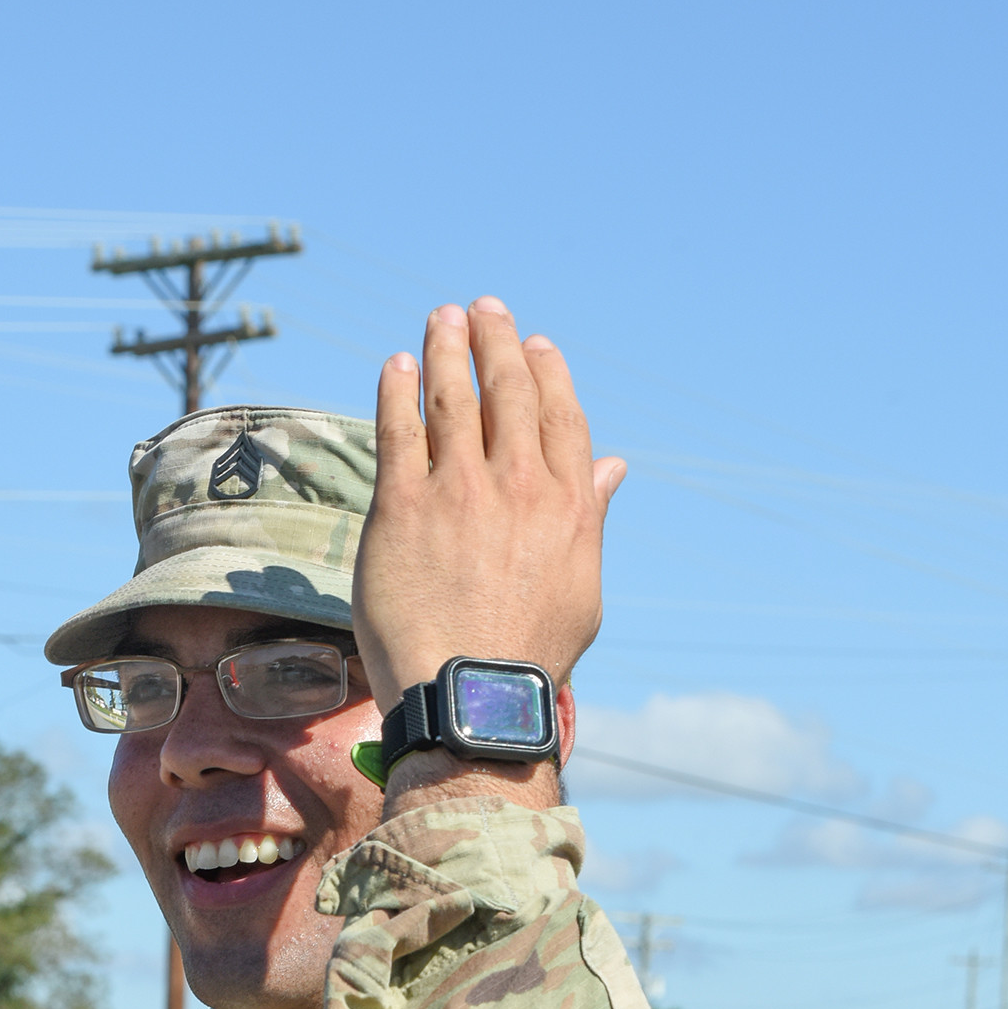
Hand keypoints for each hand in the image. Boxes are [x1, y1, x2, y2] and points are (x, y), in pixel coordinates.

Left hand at [351, 302, 623, 710]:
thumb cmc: (530, 656)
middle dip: (495, 341)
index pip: (560, 414)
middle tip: (480, 310)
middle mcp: (519, 486)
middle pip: (507, 392)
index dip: (546, 371)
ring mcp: (459, 492)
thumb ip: (591, 516)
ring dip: (446, 349)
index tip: (534, 344)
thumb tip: (612, 465)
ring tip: (440, 320)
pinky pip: (397, 432)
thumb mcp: (583, 588)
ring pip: (453, 398)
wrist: (474, 698)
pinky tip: (395, 367)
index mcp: (568, 505)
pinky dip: (397, 392)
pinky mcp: (402, 509)